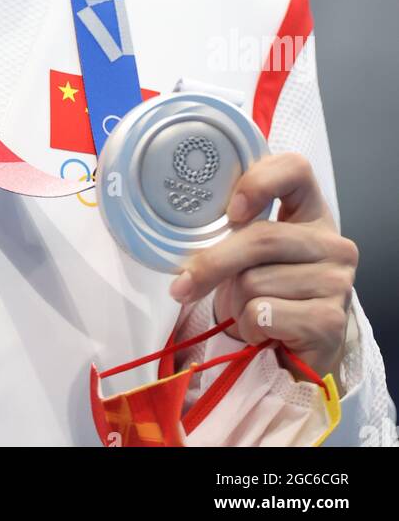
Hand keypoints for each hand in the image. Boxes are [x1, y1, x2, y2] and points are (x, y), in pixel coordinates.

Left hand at [169, 152, 357, 378]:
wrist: (297, 351)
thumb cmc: (270, 294)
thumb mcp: (254, 256)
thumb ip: (237, 235)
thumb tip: (188, 249)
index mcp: (312, 213)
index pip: (295, 169)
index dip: (258, 183)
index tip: (230, 212)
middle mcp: (332, 243)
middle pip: (262, 237)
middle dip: (213, 264)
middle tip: (183, 285)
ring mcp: (337, 282)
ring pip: (255, 281)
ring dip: (237, 302)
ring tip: (252, 311)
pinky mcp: (330, 320)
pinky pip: (263, 313)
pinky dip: (250, 326)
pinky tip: (265, 332)